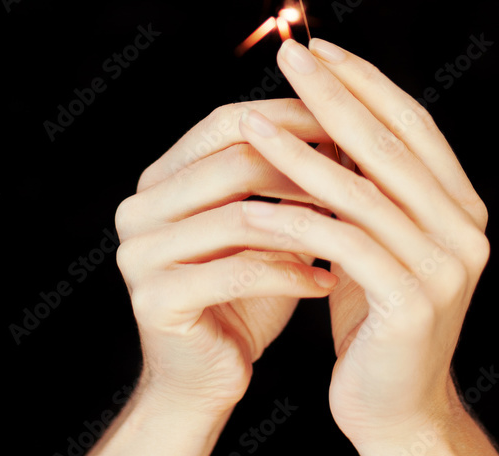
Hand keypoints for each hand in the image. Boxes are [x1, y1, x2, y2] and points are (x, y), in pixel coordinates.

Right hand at [112, 97, 339, 416]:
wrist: (201, 380)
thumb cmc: (241, 295)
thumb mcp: (263, 226)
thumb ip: (285, 176)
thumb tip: (342, 121)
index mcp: (160, 178)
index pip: (226, 122)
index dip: (287, 117)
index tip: (345, 120)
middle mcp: (139, 207)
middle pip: (233, 162)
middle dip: (303, 165)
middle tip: (358, 172)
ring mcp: (141, 253)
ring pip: (238, 216)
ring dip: (303, 221)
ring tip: (352, 228)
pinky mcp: (156, 299)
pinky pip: (237, 273)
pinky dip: (290, 274)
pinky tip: (328, 282)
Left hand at [236, 39, 489, 449]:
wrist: (397, 410)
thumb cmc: (377, 318)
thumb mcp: (379, 238)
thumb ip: (371, 183)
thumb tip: (326, 107)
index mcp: (462, 205)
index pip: (413, 124)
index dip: (365, 82)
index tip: (318, 48)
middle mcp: (464, 230)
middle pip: (389, 145)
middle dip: (333, 94)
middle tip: (290, 55)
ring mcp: (444, 267)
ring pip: (361, 190)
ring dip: (299, 151)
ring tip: (252, 120)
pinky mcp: (411, 302)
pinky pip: (341, 243)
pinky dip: (294, 216)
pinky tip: (254, 199)